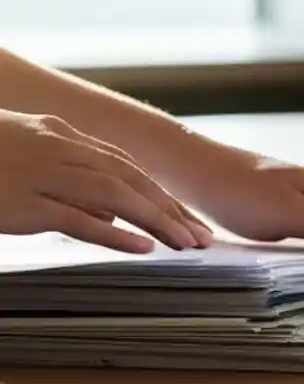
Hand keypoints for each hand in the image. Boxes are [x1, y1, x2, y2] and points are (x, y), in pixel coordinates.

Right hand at [0, 111, 211, 252]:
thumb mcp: (27, 161)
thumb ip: (68, 182)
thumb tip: (110, 212)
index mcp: (60, 135)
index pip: (126, 165)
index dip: (161, 192)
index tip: (188, 218)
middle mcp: (57, 148)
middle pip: (131, 178)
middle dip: (172, 208)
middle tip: (202, 237)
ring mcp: (40, 173)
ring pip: (115, 195)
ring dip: (157, 220)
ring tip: (186, 244)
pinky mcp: (21, 202)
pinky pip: (77, 218)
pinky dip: (114, 232)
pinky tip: (143, 248)